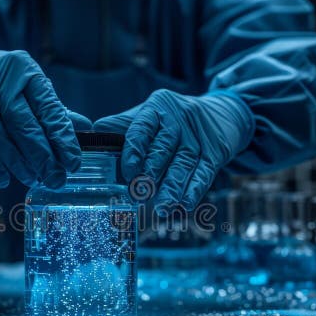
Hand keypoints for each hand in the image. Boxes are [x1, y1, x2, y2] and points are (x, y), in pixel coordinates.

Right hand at [0, 45, 91, 187]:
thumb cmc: (7, 82)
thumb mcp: (33, 86)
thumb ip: (55, 110)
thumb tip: (86, 129)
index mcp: (26, 71)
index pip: (48, 108)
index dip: (62, 138)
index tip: (74, 163)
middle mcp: (0, 80)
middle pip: (22, 124)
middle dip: (41, 157)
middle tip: (55, 179)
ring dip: (17, 163)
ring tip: (33, 179)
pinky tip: (5, 178)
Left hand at [93, 89, 252, 210]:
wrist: (220, 115)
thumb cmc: (173, 120)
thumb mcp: (150, 115)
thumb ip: (123, 126)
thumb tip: (94, 132)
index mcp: (156, 109)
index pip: (142, 128)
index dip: (134, 150)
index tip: (127, 172)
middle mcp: (178, 121)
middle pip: (163, 148)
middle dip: (151, 173)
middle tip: (140, 193)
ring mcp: (197, 138)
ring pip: (183, 164)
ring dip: (172, 188)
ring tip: (162, 207)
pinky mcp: (215, 153)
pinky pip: (204, 173)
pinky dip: (194, 190)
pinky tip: (185, 203)